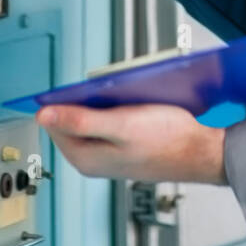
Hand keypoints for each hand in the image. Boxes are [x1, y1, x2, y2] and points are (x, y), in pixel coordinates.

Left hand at [37, 104, 227, 184]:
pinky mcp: (124, 149)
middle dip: (81, 101)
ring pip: (91, 122)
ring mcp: (109, 156)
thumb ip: (80, 120)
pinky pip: (108, 125)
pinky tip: (129, 103)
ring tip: (117, 93)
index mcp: (85, 158)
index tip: (71, 84)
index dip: (60, 100)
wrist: (201, 153)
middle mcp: (93, 160)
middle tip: (100, 88)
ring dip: (99, 104)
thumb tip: (44, 115)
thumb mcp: (120, 124)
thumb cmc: (167, 140)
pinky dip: (114, 110)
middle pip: (72, 122)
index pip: (53, 124)